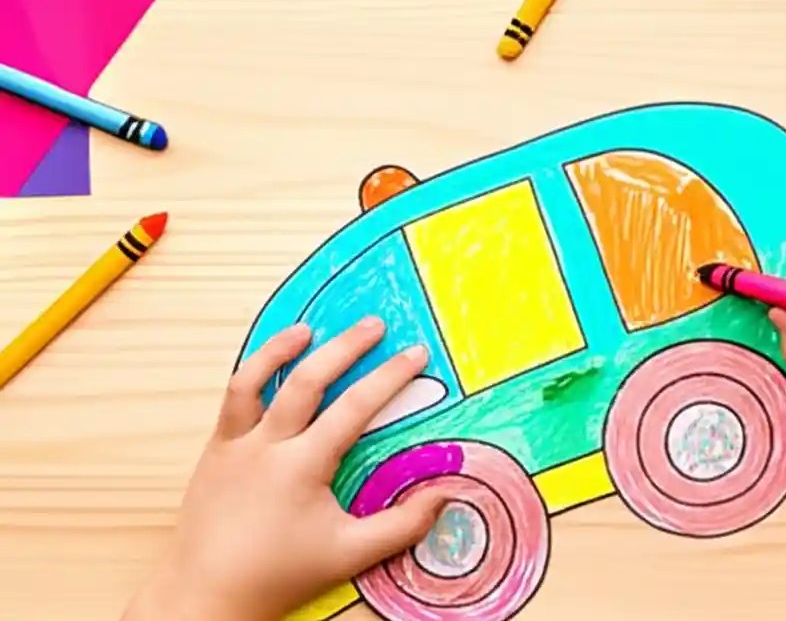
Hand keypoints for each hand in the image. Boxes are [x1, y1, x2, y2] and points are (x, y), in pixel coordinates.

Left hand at [124, 317, 444, 620]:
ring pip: (253, 380)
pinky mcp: (212, 453)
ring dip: (280, 349)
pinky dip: (252, 377)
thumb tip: (445, 496)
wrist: (207, 594)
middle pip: (309, 379)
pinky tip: (268, 370)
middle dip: (346, 347)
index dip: (389, 377)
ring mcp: (234, 446)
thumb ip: (402, 526)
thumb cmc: (279, 575)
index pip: (355, 407)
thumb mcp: (349, 555)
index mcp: (303, 465)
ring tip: (306, 330)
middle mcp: (266, 446)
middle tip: (373, 325)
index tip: (413, 355)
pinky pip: (231, 403)